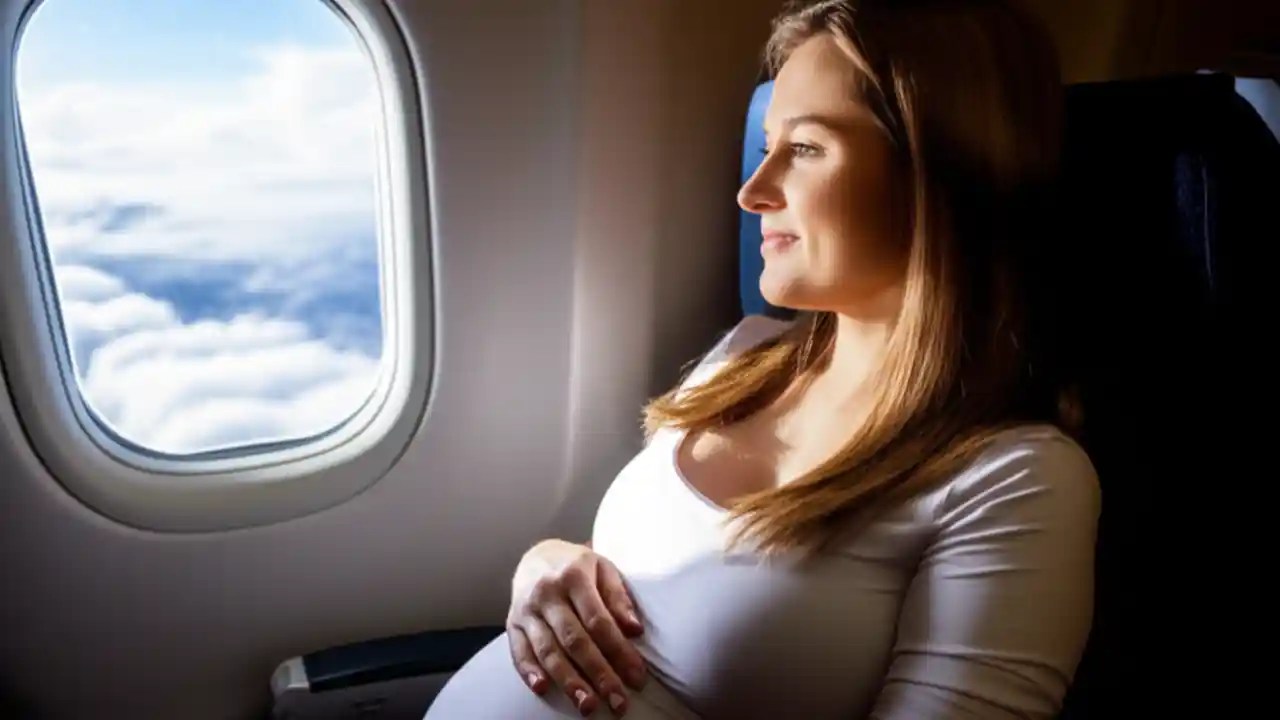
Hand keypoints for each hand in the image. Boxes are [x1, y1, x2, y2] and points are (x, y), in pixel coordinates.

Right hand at [507, 539, 647, 716]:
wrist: (537, 556)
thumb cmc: (577, 566)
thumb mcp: (603, 569)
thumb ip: (618, 598)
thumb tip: (634, 630)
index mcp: (574, 576)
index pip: (598, 620)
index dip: (619, 650)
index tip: (637, 676)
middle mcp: (547, 593)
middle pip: (574, 640)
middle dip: (598, 673)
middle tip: (617, 701)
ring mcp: (526, 610)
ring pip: (548, 650)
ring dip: (568, 681)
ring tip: (588, 705)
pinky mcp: (511, 623)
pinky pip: (518, 651)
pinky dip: (529, 672)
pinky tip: (543, 689)